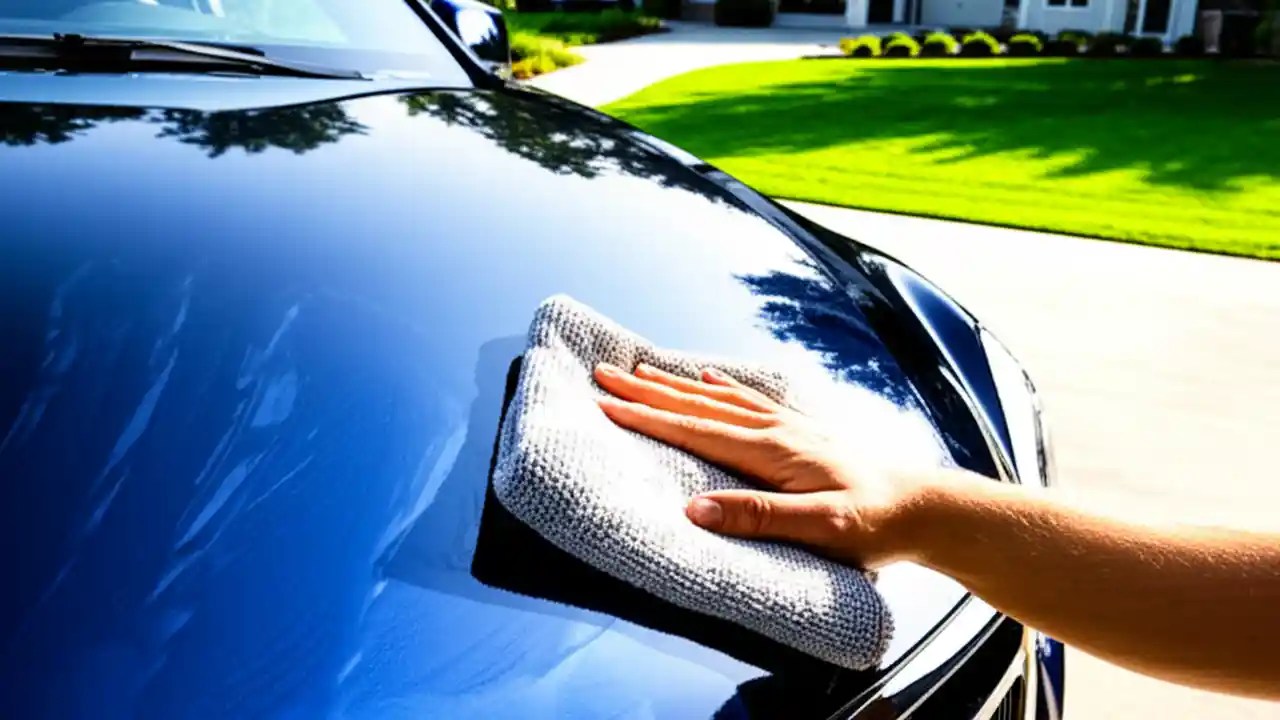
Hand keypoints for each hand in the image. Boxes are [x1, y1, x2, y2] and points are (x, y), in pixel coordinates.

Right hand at [593, 362, 933, 568]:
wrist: (923, 506)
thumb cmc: (873, 523)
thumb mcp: (820, 528)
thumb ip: (759, 518)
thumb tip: (695, 509)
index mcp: (771, 450)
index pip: (695, 429)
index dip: (647, 418)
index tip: (605, 405)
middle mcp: (775, 428)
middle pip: (698, 403)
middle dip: (647, 390)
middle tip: (604, 373)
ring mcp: (789, 425)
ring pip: (718, 396)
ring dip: (676, 384)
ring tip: (641, 368)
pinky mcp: (801, 431)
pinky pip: (748, 399)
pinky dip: (721, 387)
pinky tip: (710, 378)